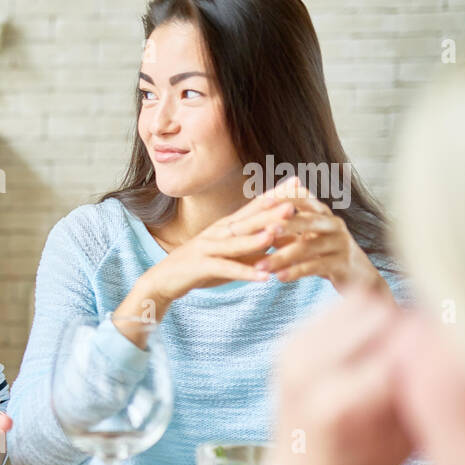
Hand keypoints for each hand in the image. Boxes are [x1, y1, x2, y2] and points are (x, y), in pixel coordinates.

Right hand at [116, 183, 293, 330]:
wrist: (165, 279)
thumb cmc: (203, 265)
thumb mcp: (232, 253)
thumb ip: (255, 246)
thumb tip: (285, 240)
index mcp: (227, 226)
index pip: (254, 206)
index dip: (275, 195)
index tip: (299, 185)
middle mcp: (218, 232)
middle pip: (247, 221)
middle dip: (270, 213)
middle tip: (293, 204)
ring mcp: (208, 248)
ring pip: (235, 242)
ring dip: (256, 238)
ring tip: (277, 234)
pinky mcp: (201, 266)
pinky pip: (225, 269)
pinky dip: (244, 273)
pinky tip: (263, 278)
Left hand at [251, 178, 386, 293]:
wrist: (357, 274)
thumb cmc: (323, 251)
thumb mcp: (306, 235)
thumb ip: (285, 224)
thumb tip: (254, 214)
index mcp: (322, 213)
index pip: (305, 199)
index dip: (286, 199)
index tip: (262, 202)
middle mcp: (333, 224)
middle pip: (309, 221)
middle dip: (286, 224)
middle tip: (265, 229)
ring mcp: (340, 244)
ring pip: (309, 248)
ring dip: (282, 257)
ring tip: (261, 266)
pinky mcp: (342, 264)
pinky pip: (316, 266)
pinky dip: (296, 272)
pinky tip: (280, 277)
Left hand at [258, 291, 414, 464]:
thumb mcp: (404, 439)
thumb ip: (418, 387)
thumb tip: (430, 342)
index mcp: (343, 402)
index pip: (402, 345)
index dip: (425, 351)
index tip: (428, 368)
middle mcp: (311, 371)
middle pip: (382, 315)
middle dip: (404, 332)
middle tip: (409, 360)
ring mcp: (294, 354)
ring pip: (361, 303)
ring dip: (381, 321)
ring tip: (385, 354)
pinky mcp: (287, 343)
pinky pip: (337, 308)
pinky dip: (357, 320)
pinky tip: (360, 350)